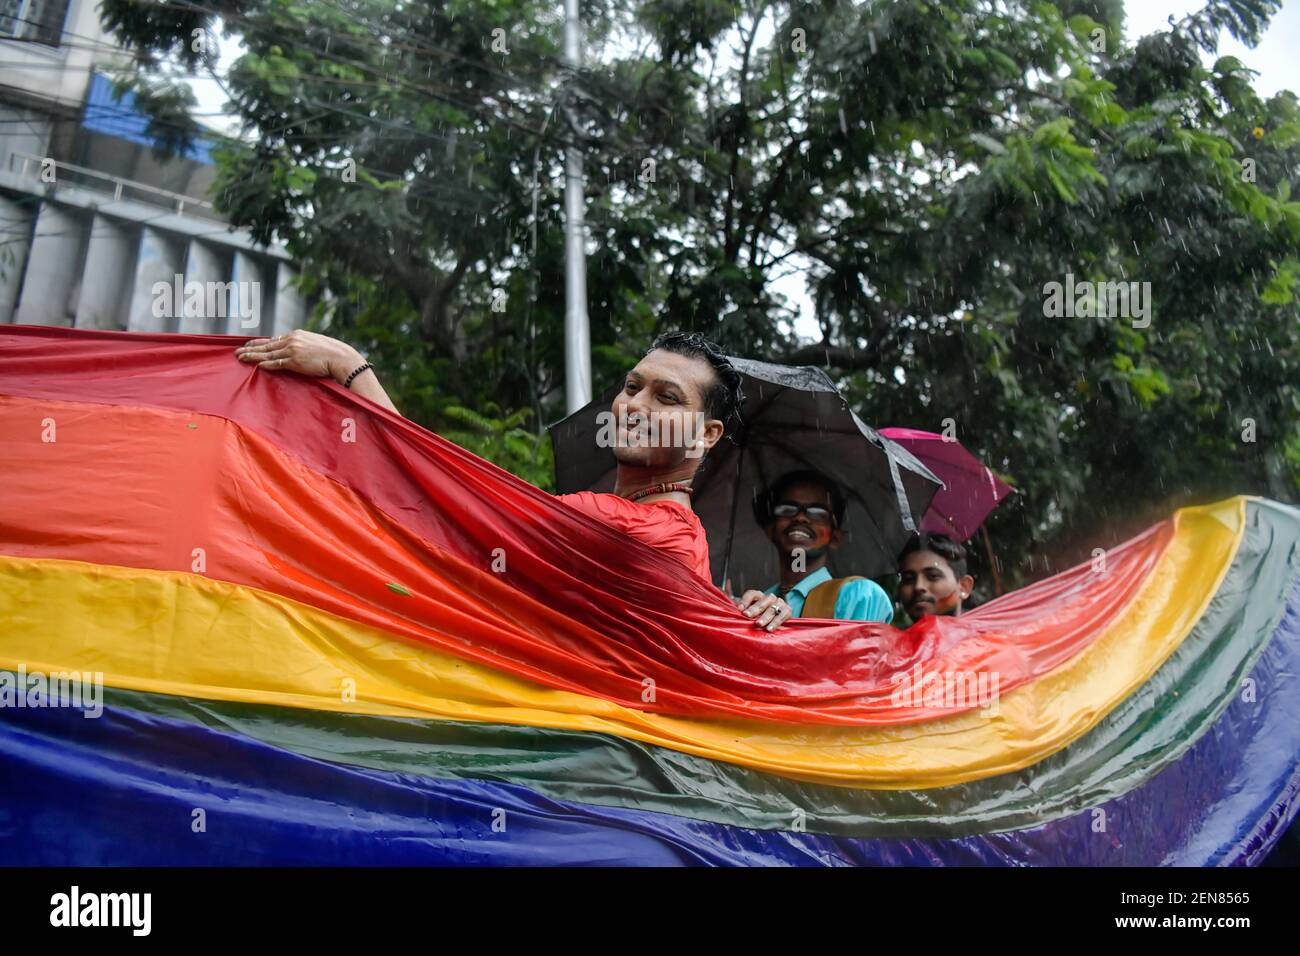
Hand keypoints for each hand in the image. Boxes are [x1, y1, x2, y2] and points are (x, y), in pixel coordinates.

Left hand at [235, 330, 363, 383]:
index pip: (274, 340)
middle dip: (251, 348)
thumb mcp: (315, 345)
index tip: (250, 345)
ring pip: (268, 354)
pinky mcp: (295, 361)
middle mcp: (292, 340)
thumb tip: (298, 353)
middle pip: (266, 345)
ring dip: (253, 356)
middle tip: (237, 351)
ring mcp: (292, 350)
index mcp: (296, 335)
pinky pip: (277, 364)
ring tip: (241, 358)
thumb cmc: (332, 353)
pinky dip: (266, 365)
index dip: (260, 343)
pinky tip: (257, 366)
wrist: (341, 358)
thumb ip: (303, 346)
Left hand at [737, 590, 792, 631]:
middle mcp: (769, 598)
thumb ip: (742, 610)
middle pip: (762, 601)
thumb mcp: (749, 613)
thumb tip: (736, 610)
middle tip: (747, 616)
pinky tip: (770, 628)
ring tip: (759, 624)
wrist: (775, 622)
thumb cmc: (758, 618)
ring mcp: (779, 603)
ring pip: (772, 608)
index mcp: (759, 596)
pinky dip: (776, 622)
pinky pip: (783, 615)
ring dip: (765, 616)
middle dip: (754, 609)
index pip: (751, 594)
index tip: (740, 609)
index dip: (745, 601)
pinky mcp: (787, 610)